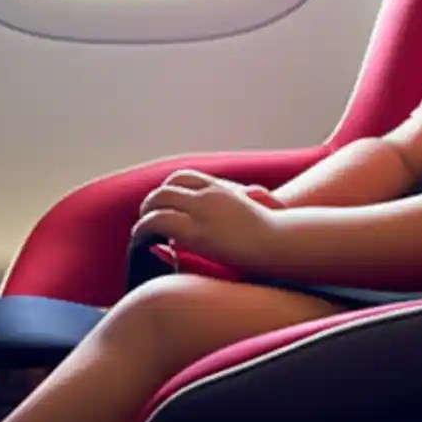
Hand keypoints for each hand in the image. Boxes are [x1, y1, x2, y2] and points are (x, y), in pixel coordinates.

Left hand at [133, 170, 280, 274]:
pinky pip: (157, 221)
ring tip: (139, 232)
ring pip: (158, 200)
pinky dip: (143, 229)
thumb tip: (253, 195)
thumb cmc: (278, 234)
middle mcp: (209, 194)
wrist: (282, 243)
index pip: (186, 177)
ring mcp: (201, 209)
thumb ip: (251, 201)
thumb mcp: (263, 209)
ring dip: (145, 214)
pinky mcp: (194, 230)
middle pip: (168, 187)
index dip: (169, 189)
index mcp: (223, 189)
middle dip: (153, 201)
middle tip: (146, 217)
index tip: (164, 203)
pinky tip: (140, 240)